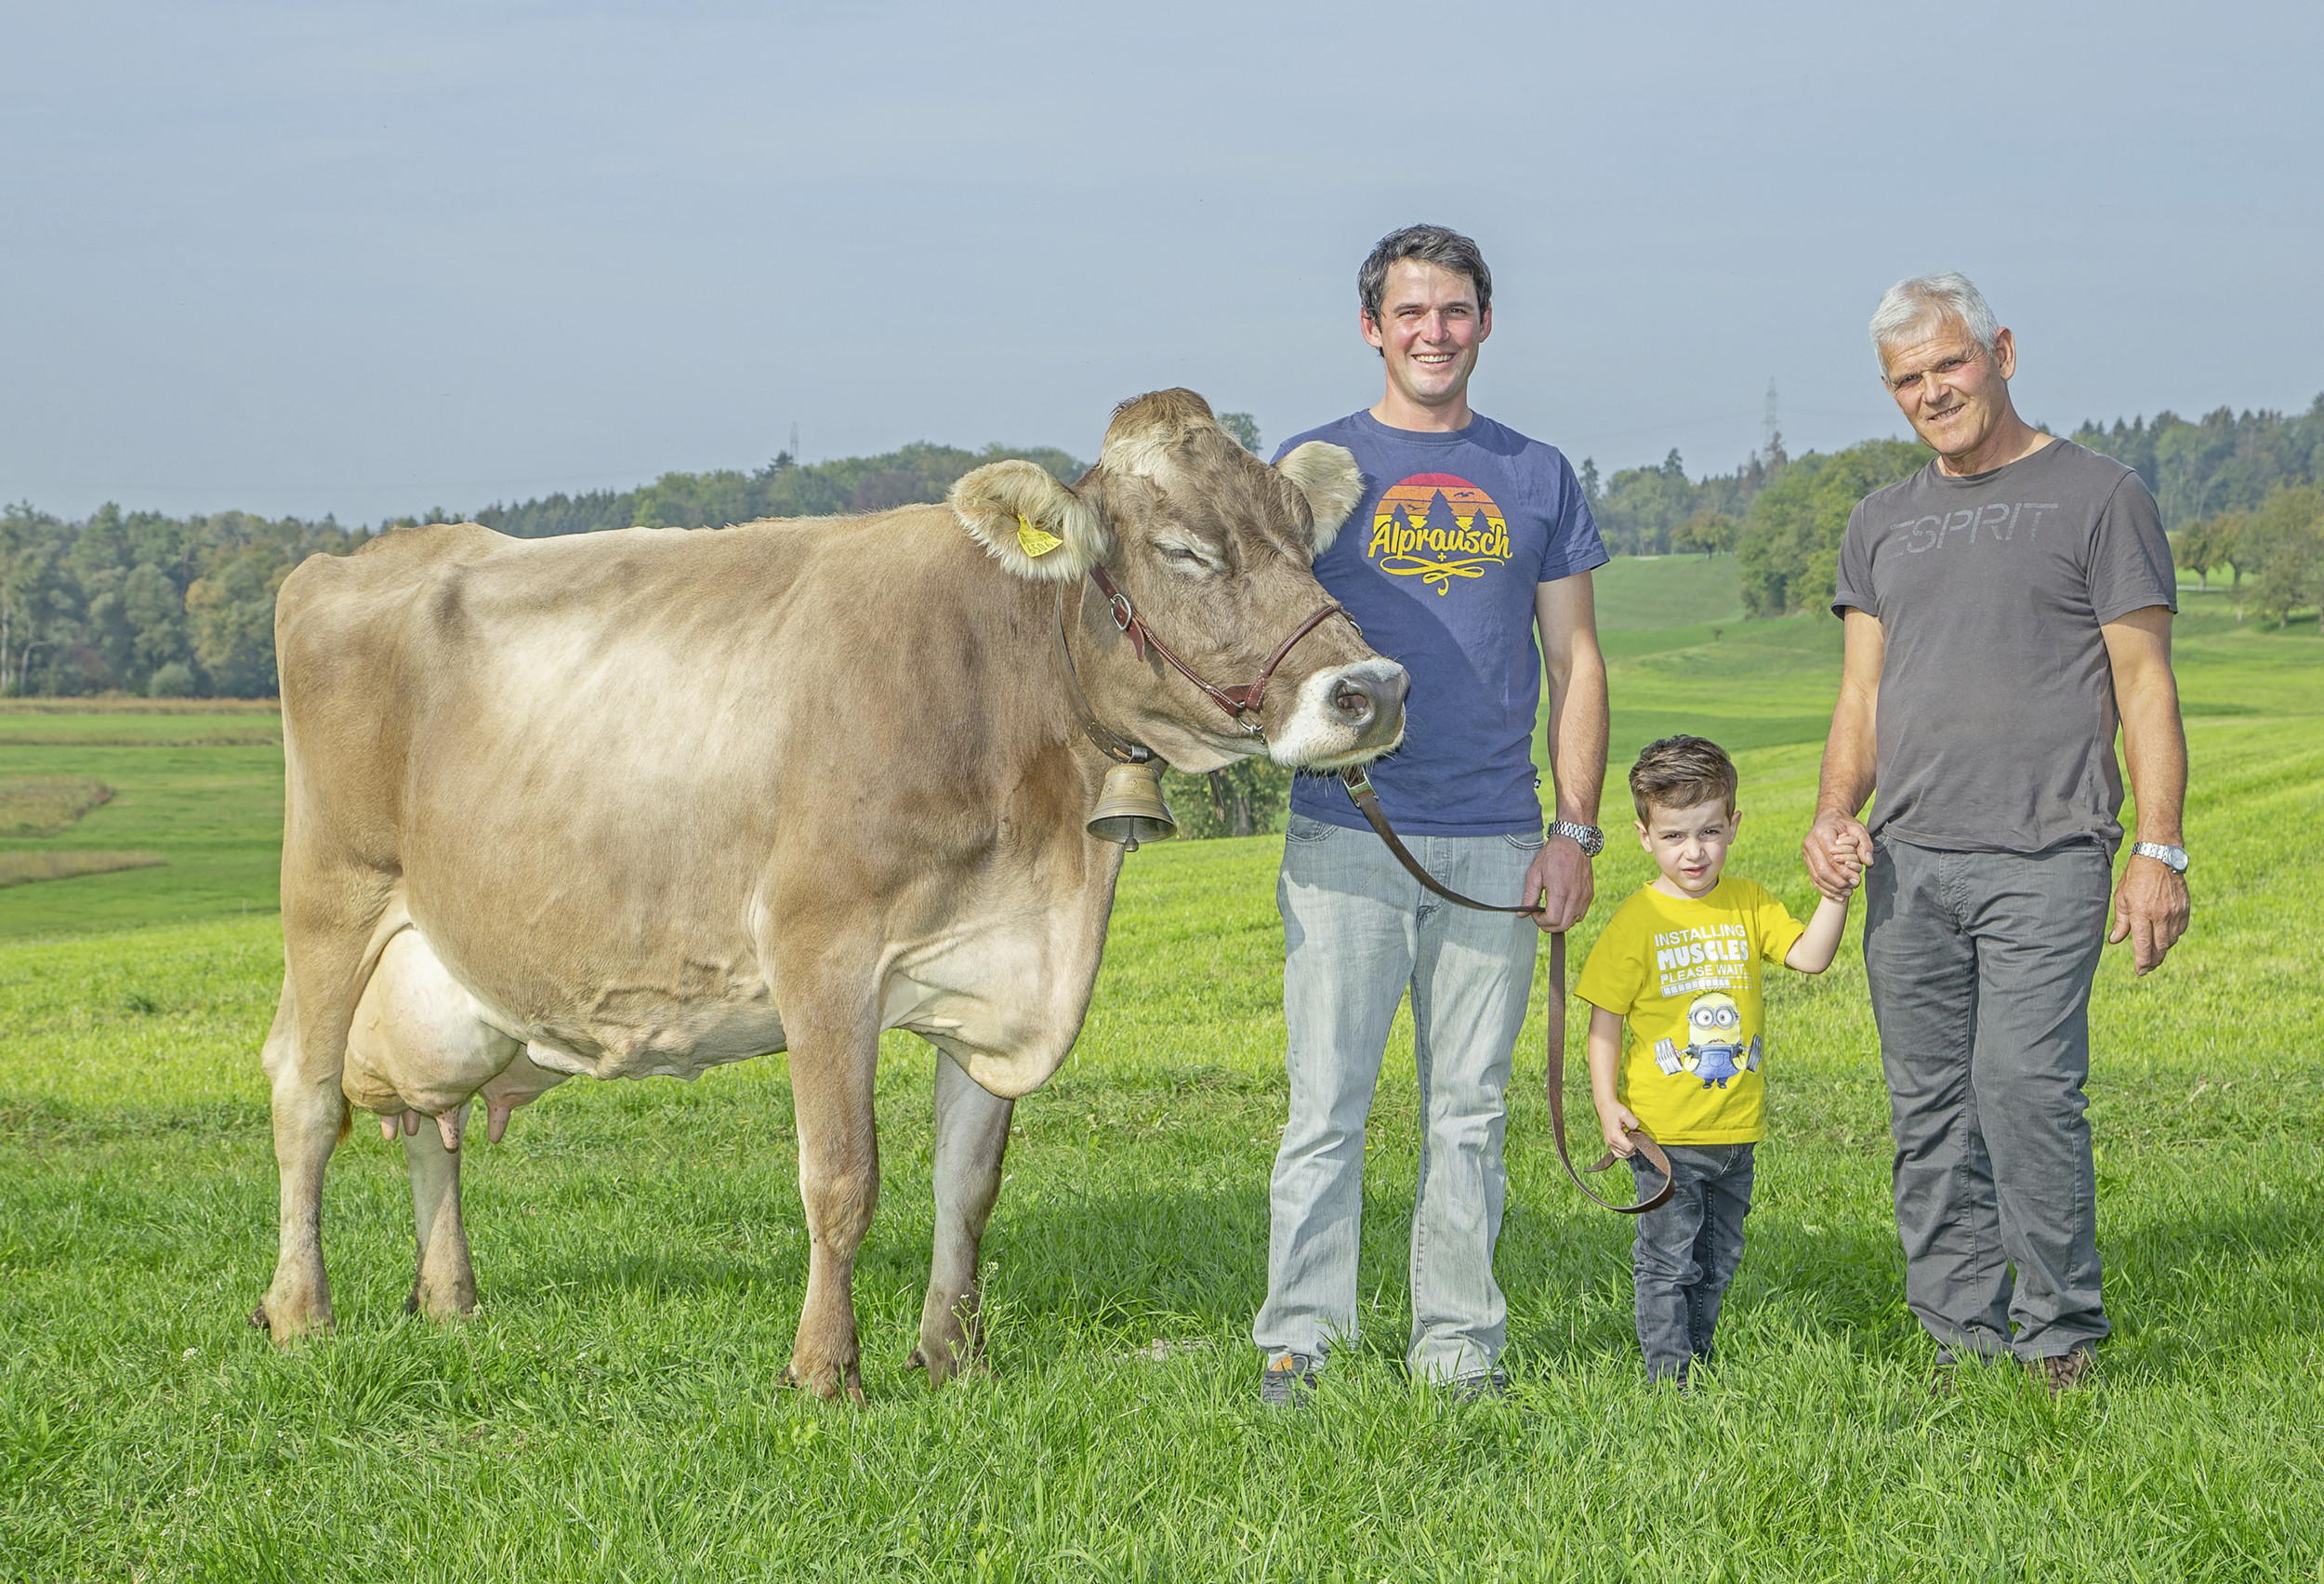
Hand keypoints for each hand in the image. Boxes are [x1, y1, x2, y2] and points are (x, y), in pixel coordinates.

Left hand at [1526, 834, 1594, 931]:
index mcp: (1560, 892)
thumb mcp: (1535, 873)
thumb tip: (1522, 913)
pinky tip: (1563, 906)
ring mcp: (1584, 896)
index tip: (1535, 913)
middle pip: (1563, 926)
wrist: (1573, 841)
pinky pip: (1581, 914)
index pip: (1552, 921)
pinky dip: (1571, 916)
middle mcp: (1575, 897)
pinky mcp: (1589, 894)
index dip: (1540, 921)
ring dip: (1561, 922)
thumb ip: (1529, 896)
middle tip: (1541, 916)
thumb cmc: (1553, 855)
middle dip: (1549, 926)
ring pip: (1573, 922)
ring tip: (1552, 910)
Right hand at [1596, 1100, 1643, 1158]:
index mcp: (1614, 1135)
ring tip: (1631, 1138)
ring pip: (1623, 1154)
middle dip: (1633, 1146)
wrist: (1605, 1107)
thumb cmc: (1616, 1109)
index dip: (1636, 1143)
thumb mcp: (1626, 1113)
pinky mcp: (1609, 1142)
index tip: (1636, 1134)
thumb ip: (1633, 1123)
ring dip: (1629, 1149)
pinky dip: (1624, 1152)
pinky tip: (1628, 1145)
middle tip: (1634, 1135)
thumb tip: (1637, 1131)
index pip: (1629, 1148)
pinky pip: (1618, 1154)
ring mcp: (1609, 1143)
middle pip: (1627, 1152)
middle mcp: (1610, 1141)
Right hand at [1803, 808, 1871, 901]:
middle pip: (1822, 870)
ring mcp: (1806, 854)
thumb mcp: (1858, 829)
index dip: (1844, 871)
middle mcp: (1810, 843)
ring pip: (1817, 877)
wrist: (1828, 819)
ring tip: (1848, 893)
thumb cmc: (1845, 824)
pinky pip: (1814, 880)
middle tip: (1853, 888)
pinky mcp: (1807, 862)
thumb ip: (1865, 844)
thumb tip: (1868, 862)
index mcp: (1822, 833)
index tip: (1857, 879)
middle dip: (1839, 883)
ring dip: (1833, 889)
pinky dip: (1826, 890)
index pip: (1832, 857)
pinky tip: (1839, 896)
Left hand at [2109, 853, 2189, 974]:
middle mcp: (2160, 914)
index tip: (2140, 971)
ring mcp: (2175, 912)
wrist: (2159, 858)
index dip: (2142, 961)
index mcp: (2141, 912)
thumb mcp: (2121, 898)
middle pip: (2160, 947)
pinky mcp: (2185, 908)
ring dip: (2163, 950)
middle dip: (2153, 960)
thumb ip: (2120, 922)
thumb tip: (2115, 941)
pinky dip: (2173, 937)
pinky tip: (2165, 938)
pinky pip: (2181, 930)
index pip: (2143, 944)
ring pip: (2171, 940)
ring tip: (2154, 955)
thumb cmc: (2135, 877)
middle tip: (2147, 967)